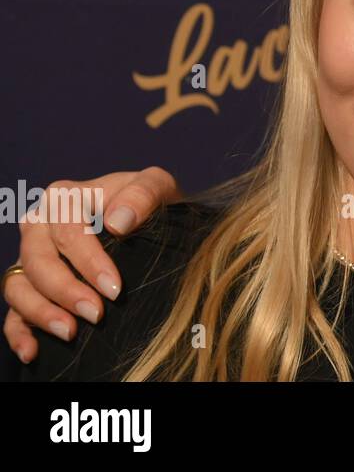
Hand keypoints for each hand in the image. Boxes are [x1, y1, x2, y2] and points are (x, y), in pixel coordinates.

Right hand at [3, 168, 181, 362]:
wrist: (147, 218)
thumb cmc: (148, 201)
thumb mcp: (156, 185)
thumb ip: (142, 194)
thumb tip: (118, 223)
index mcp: (63, 198)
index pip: (67, 232)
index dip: (88, 262)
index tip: (114, 289)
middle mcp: (39, 226)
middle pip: (38, 261)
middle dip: (65, 291)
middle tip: (97, 314)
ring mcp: (29, 257)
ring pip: (19, 286)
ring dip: (41, 312)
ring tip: (70, 333)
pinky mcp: (29, 285)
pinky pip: (12, 311)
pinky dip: (18, 332)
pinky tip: (33, 351)